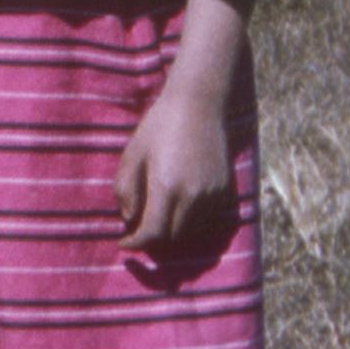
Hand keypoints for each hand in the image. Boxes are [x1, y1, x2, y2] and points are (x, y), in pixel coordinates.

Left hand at [117, 72, 238, 256]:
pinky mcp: (225, 191)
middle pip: (172, 237)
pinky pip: (207, 220)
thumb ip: (126, 189)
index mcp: (166, 186)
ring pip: (190, 231)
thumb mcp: (133, 153)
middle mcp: (193, 196)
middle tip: (138, 228)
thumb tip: (129, 219)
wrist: (199, 104)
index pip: (152, 233)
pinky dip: (190, 221)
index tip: (124, 244)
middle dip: (152, 238)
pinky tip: (178, 204)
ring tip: (158, 214)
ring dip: (172, 231)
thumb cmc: (159, 126)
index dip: (136, 244)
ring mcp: (213, 194)